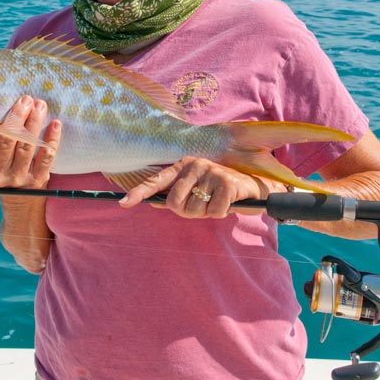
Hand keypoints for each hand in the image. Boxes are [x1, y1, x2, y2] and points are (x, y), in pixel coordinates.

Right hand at [0, 95, 61, 189]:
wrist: (18, 193)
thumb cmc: (1, 163)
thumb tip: (3, 102)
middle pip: (6, 142)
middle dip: (16, 118)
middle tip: (25, 100)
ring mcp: (16, 178)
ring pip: (26, 147)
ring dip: (34, 123)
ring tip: (39, 105)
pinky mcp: (36, 180)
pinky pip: (46, 158)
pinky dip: (51, 139)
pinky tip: (55, 124)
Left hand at [119, 156, 275, 218]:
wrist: (255, 187)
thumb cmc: (221, 190)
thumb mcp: (198, 189)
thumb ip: (176, 194)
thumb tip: (153, 203)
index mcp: (183, 165)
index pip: (157, 181)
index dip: (139, 193)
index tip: (124, 203)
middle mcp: (195, 164)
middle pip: (174, 204)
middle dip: (187, 212)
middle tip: (202, 207)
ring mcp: (211, 172)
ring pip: (194, 210)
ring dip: (206, 214)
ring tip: (216, 203)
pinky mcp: (227, 182)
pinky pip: (213, 212)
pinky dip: (220, 214)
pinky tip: (228, 203)